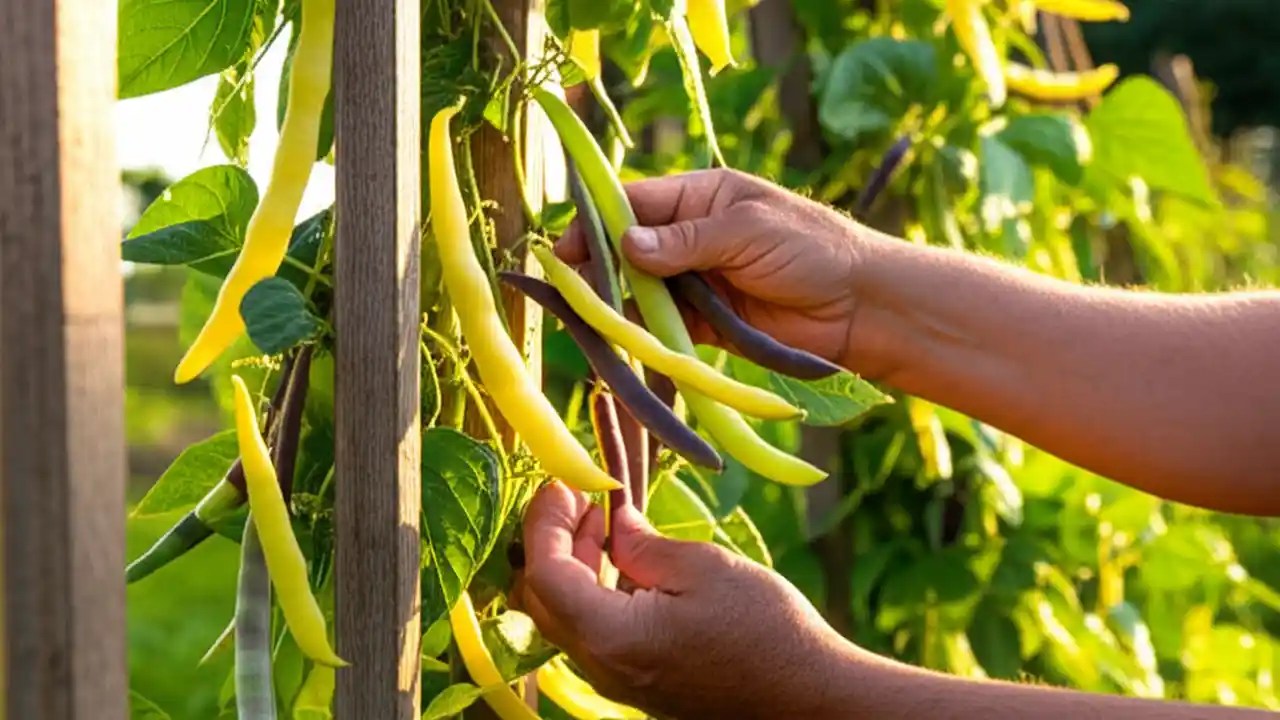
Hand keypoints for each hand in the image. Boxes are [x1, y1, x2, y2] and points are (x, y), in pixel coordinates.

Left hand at [511, 481, 861, 719]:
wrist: (808, 697)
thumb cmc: (766, 631)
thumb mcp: (704, 568)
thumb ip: (643, 546)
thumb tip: (614, 525)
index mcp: (612, 636)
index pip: (543, 574)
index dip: (544, 523)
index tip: (563, 484)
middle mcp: (603, 666)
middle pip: (540, 599)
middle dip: (550, 541)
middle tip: (582, 498)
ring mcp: (618, 679)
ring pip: (563, 615)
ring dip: (572, 562)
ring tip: (603, 520)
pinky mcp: (637, 681)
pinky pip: (592, 631)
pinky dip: (593, 588)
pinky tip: (623, 558)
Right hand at [556, 168, 874, 371]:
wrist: (861, 306)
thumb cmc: (814, 248)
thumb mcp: (748, 230)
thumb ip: (686, 239)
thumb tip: (625, 246)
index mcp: (702, 196)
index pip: (633, 202)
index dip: (596, 222)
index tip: (565, 247)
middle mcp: (692, 235)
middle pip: (627, 248)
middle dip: (597, 266)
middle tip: (568, 288)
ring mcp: (696, 281)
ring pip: (638, 289)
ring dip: (614, 302)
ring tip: (584, 315)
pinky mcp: (703, 323)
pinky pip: (660, 324)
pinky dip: (639, 331)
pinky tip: (618, 337)